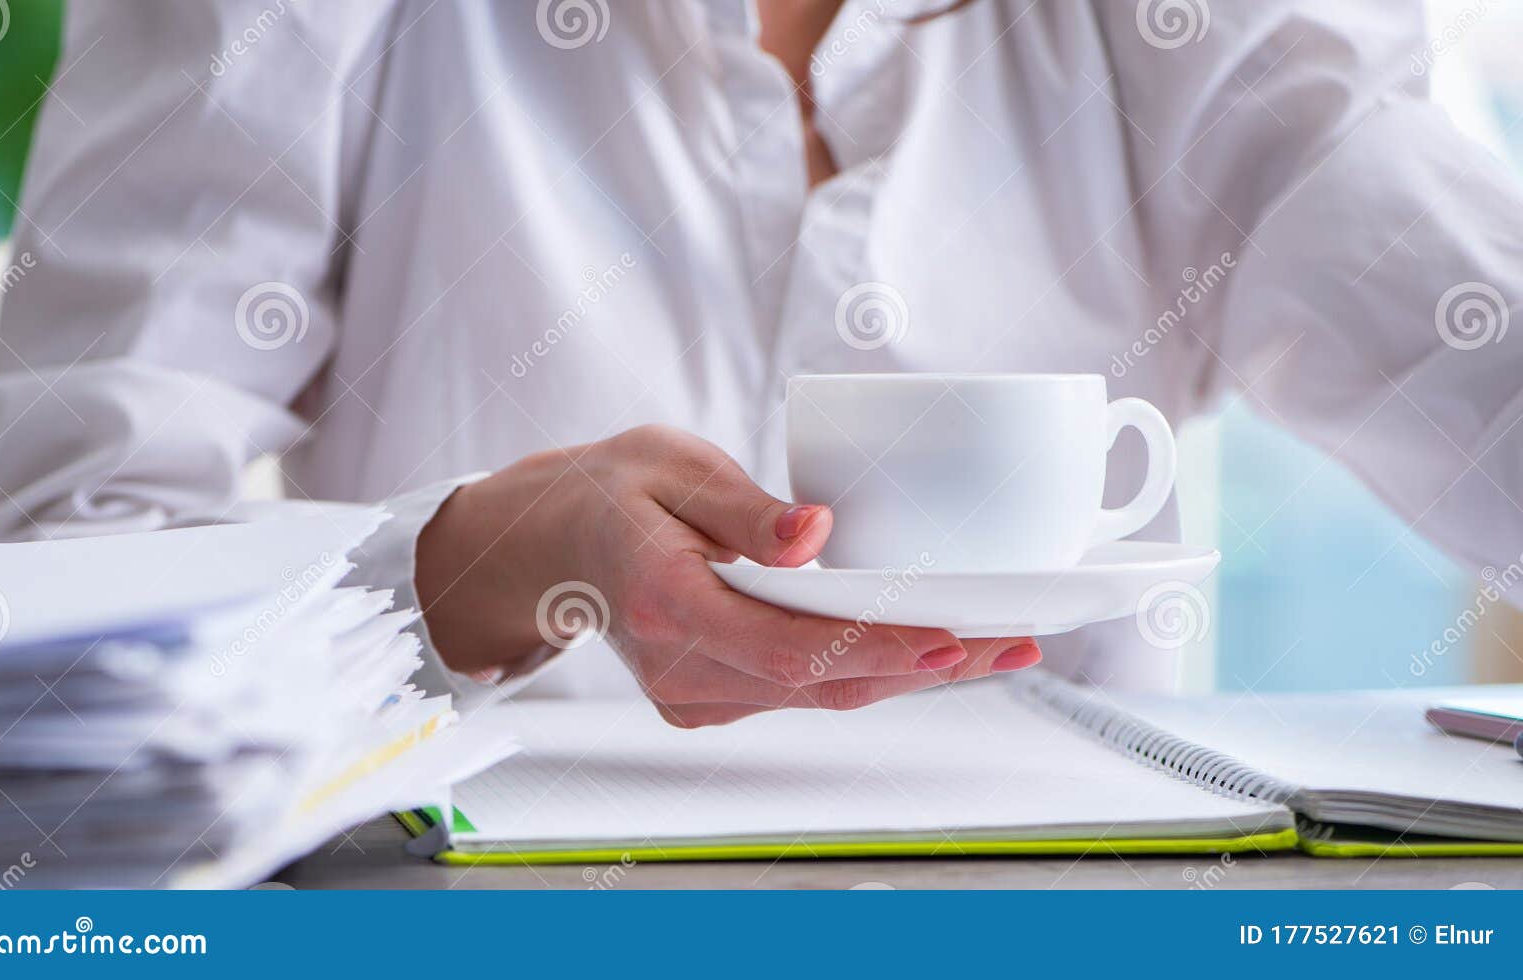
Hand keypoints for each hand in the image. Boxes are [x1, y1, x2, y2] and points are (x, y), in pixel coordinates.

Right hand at [415, 424, 1040, 725]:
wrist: (551, 541)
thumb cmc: (610, 491)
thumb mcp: (671, 467)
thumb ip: (744, 510)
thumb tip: (817, 533)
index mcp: (662, 603)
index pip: (787, 644)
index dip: (877, 648)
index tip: (952, 636)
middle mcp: (676, 666)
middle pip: (821, 682)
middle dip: (925, 664)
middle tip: (1015, 642)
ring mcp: (689, 695)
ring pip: (819, 696)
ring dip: (907, 673)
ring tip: (994, 646)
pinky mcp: (704, 702)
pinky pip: (799, 692)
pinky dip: (863, 672)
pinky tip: (921, 649)